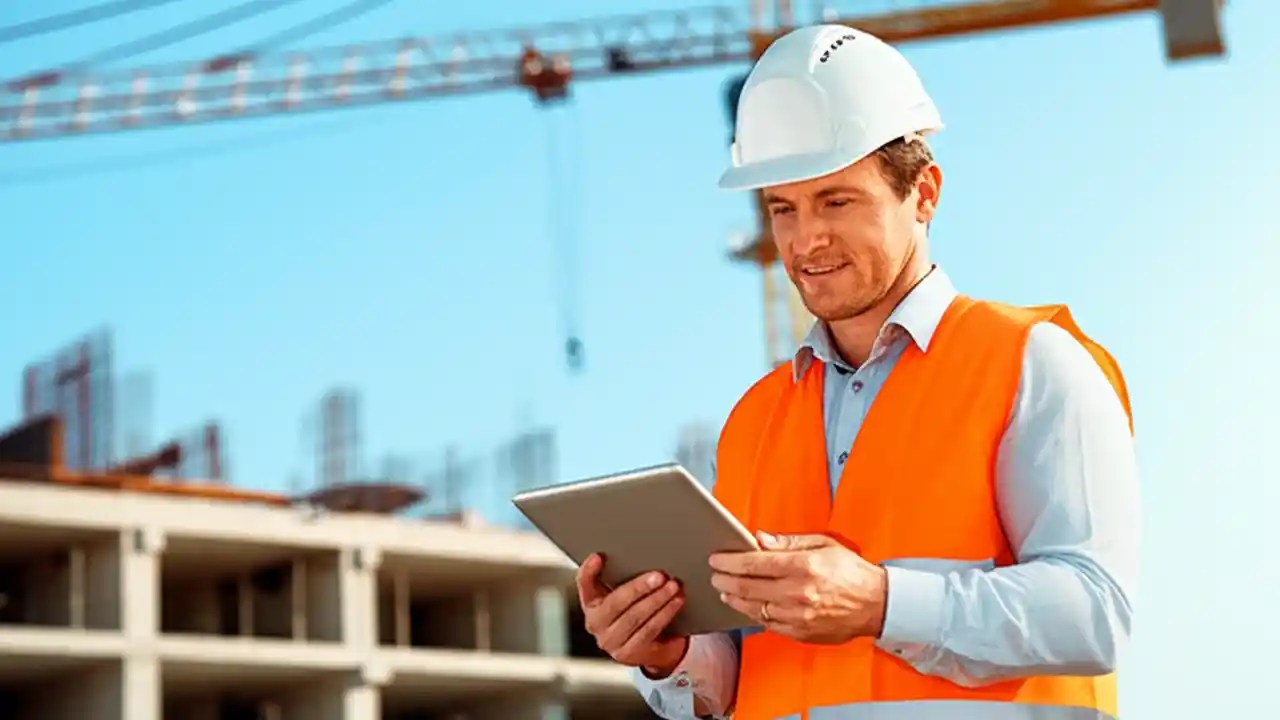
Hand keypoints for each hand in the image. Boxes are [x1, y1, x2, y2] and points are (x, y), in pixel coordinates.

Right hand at [576, 553, 688, 676]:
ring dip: (657, 600)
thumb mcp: (628, 593)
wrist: (651, 646)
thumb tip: (644, 555)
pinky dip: (664, 614)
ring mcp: (610, 641)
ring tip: (673, 587)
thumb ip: (626, 576)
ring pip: (635, 617)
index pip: (585, 584)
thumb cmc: (638, 610)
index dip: (589, 571)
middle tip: (659, 575)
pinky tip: (675, 603)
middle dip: (639, 588)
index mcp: (591, 602)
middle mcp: (595, 623)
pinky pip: (648, 631)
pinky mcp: (627, 654)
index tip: (599, 556)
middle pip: (615, 603)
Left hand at [709, 531, 887, 643]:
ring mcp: (798, 616)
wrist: (877, 604)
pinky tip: (748, 607)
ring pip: (754, 609)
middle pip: (748, 587)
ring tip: (725, 592)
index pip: (755, 563)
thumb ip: (789, 543)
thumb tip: (761, 539)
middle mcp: (798, 592)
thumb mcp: (824, 544)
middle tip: (715, 576)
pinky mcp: (801, 633)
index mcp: (803, 566)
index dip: (730, 561)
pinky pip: (769, 624)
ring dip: (735, 600)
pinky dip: (754, 615)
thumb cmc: (851, 572)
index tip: (717, 560)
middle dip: (725, 581)